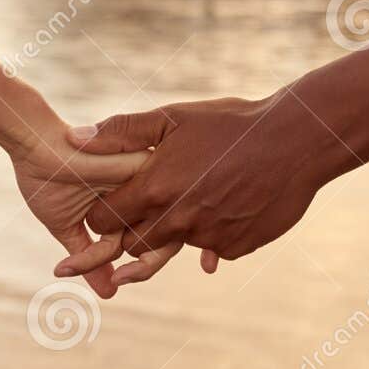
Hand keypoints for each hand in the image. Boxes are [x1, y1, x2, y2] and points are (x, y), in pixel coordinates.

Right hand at [6, 116, 168, 299]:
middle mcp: (144, 194)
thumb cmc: (47, 180)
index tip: (115, 284)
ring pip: (158, 231)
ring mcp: (143, 182)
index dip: (140, 269)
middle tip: (116, 282)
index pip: (153, 243)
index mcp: (132, 206)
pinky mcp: (138, 172)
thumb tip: (109, 295)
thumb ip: (90, 259)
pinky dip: (111, 244)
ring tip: (91, 267)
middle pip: (165, 241)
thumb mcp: (68, 226)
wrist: (32, 145)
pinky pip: (138, 218)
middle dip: (142, 270)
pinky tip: (95, 253)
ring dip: (123, 259)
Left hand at [55, 94, 332, 285]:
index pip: (102, 220)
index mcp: (155, 188)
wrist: (294, 142)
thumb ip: (120, 131)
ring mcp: (207, 237)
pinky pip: (212, 249)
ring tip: (199, 193)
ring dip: (177, 229)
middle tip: (151, 203)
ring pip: (174, 247)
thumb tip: (73, 139)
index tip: (110, 203)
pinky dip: (213, 232)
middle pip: (132, 245)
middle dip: (132, 231)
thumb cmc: (231, 124)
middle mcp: (177, 220)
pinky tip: (229, 203)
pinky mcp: (235, 247)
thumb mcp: (173, 118)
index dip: (102, 213)